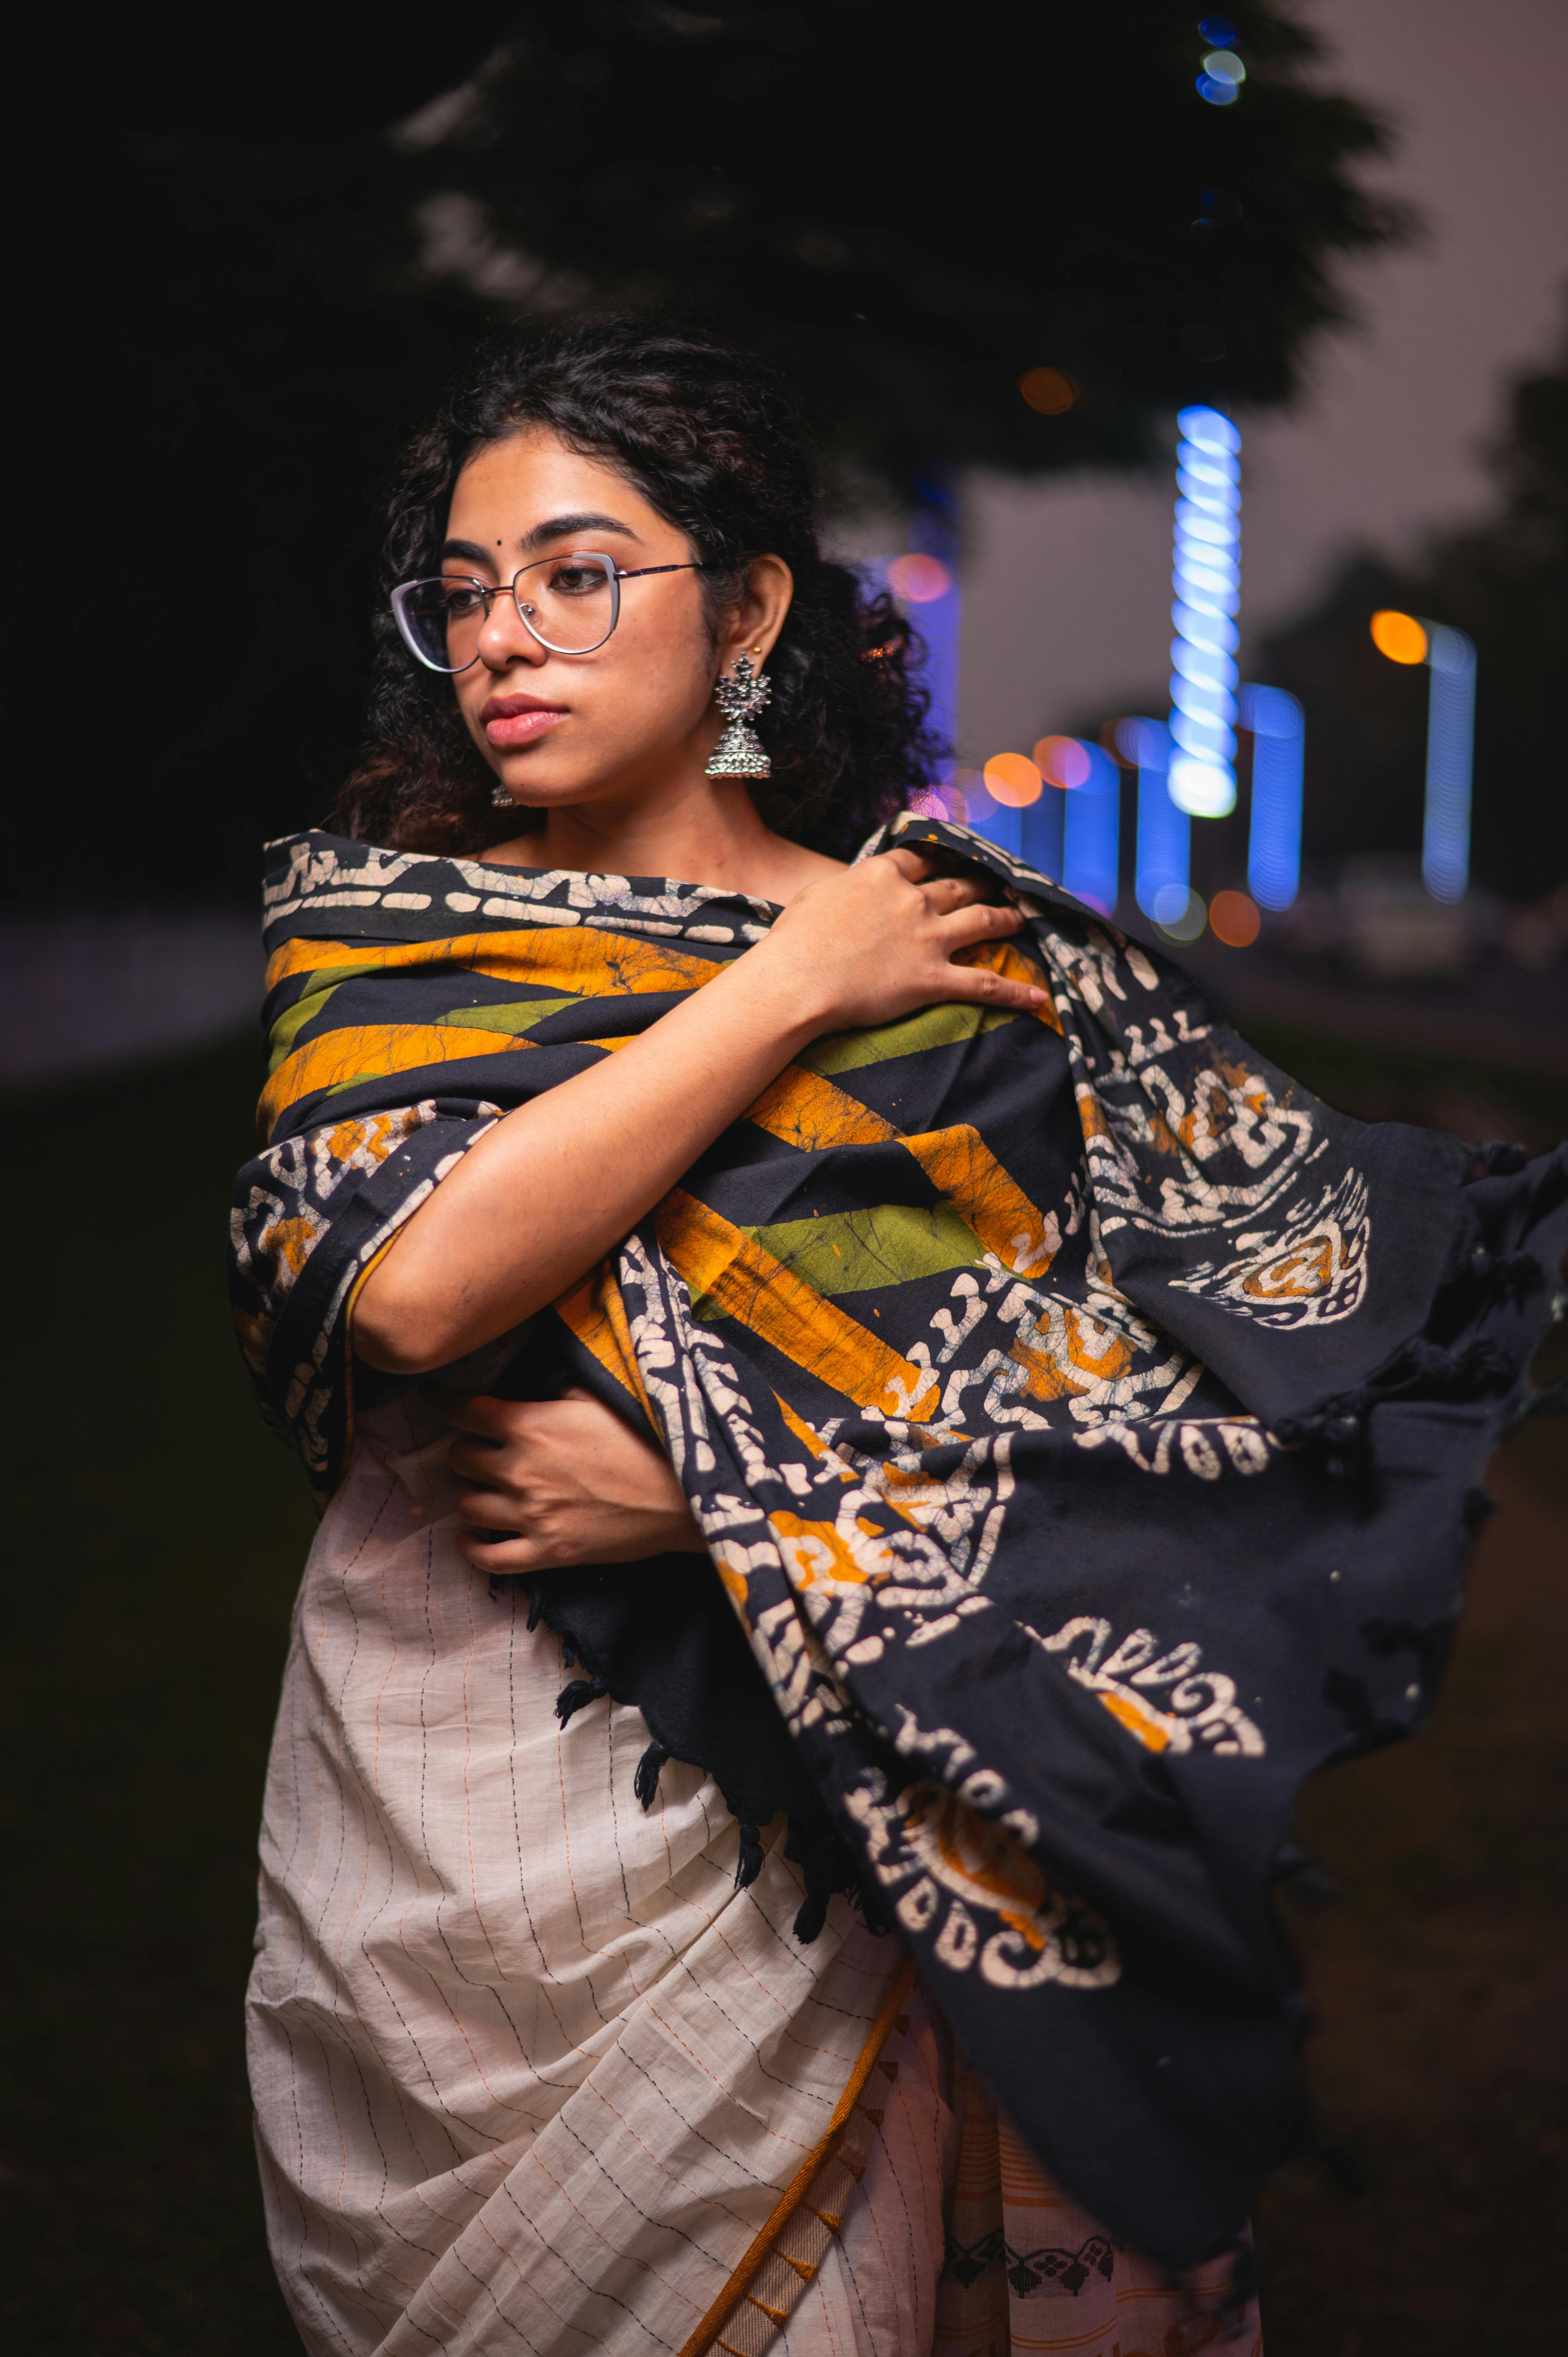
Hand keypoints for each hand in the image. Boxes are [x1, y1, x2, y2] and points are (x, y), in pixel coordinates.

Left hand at [438, 1386, 705, 1573]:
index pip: (464, 1410)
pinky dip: (471, 1548)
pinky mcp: (546, 1552)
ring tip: (480, 1489)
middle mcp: (519, 1470)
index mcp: (530, 1426)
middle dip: (463, 1452)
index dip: (442, 1401)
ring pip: (468, 1506)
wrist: (679, 1497)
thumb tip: (542, 1386)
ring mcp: (530, 1515)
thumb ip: (560, 1392)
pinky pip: (489, 1558)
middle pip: (460, 1459)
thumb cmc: (644, 1442)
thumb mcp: (599, 1401)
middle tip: (476, 1450)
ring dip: (469, 1494)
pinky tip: (467, 1537)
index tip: (431, 1398)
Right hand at [743, 848, 1045, 1034]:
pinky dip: (1015, 991)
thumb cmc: (795, 941)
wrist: (798, 981)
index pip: (920, 859)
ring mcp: (928, 938)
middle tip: (998, 884)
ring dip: (1006, 919)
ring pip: (982, 922)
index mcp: (882, 876)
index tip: (951, 858)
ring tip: (1023, 918)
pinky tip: (1038, 995)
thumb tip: (852, 886)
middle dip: (981, 884)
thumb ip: (845, 887)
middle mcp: (913, 901)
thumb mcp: (816, 895)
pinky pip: (985, 985)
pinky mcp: (934, 978)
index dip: (940, 858)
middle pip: (958, 886)